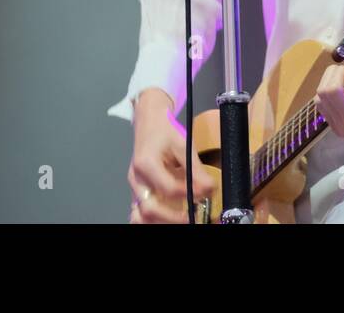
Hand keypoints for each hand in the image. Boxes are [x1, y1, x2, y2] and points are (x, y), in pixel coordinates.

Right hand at [128, 88, 213, 223]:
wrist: (149, 123)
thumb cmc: (165, 132)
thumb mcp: (183, 144)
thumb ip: (195, 168)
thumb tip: (209, 188)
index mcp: (146, 164)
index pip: (168, 188)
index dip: (189, 194)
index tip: (205, 193)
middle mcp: (136, 179)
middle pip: (149, 208)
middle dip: (172, 217)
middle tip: (193, 215)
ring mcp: (134, 187)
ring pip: (140, 215)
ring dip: (161, 221)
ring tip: (182, 218)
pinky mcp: (137, 192)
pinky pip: (139, 212)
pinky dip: (152, 220)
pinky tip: (167, 218)